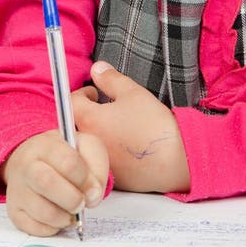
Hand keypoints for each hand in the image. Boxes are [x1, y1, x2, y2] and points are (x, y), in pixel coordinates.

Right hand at [2, 129, 108, 235]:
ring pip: (41, 211)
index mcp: (47, 146)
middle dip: (72, 199)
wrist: (33, 159)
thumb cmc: (65, 155)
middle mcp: (27, 166)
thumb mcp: (86, 147)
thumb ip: (97, 166)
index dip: (85, 180)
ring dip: (64, 217)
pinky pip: (33, 228)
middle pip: (48, 183)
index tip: (93, 189)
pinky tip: (58, 218)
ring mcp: (18, 190)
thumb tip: (93, 197)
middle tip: (81, 203)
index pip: (68, 162)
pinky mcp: (14, 211)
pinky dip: (52, 228)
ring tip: (71, 212)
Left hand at [72, 61, 189, 193]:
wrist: (175, 159)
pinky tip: (125, 145)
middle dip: (87, 112)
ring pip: (88, 143)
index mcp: (90, 120)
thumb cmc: (154, 125)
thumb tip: (97, 68)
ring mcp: (98, 162)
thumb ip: (111, 78)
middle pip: (76, 124)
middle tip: (105, 107)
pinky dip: (107, 150)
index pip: (70, 102)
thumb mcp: (133, 92)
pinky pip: (100, 160)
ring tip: (116, 126)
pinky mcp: (110, 177)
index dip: (82, 93)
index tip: (94, 92)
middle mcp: (89, 143)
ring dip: (96, 132)